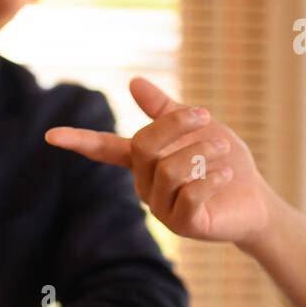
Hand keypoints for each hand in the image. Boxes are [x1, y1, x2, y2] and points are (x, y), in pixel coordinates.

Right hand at [45, 77, 272, 244]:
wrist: (254, 199)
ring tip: (222, 149)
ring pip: (168, 170)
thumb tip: (133, 81)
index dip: (78, 141)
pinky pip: (189, 195)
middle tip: (206, 115)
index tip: (51, 135)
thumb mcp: (196, 127)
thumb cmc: (221, 161)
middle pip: (144, 146)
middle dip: (176, 125)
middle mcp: (145, 185)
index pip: (104, 149)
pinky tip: (226, 174)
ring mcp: (161, 208)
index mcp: (143, 161)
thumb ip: (165, 109)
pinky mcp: (184, 225)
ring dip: (201, 152)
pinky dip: (211, 178)